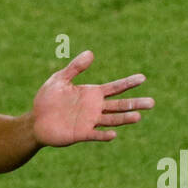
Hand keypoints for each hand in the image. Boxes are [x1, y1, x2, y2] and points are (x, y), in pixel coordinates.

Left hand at [31, 49, 152, 146]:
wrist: (36, 121)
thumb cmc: (47, 99)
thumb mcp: (59, 79)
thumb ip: (75, 68)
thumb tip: (90, 53)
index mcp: (92, 94)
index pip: (115, 87)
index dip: (128, 83)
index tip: (143, 78)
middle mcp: (95, 108)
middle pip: (119, 105)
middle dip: (135, 103)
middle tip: (152, 102)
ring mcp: (89, 121)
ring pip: (112, 120)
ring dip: (124, 119)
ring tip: (138, 116)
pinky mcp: (80, 134)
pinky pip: (95, 135)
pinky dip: (104, 135)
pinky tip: (113, 134)